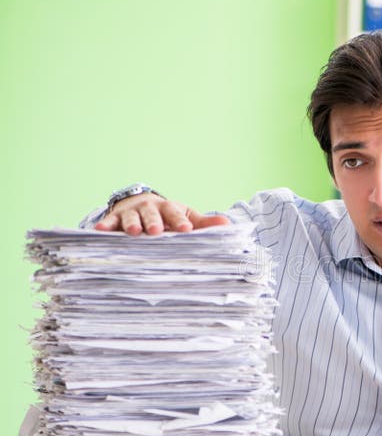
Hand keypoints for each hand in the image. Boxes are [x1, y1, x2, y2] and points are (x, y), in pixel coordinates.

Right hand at [94, 193, 229, 235]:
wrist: (140, 203)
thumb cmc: (167, 215)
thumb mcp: (185, 216)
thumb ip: (204, 223)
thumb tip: (227, 224)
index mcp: (168, 208)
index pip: (175, 214)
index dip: (180, 222)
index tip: (186, 230)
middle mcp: (149, 208)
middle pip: (152, 214)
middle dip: (154, 222)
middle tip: (157, 231)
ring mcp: (132, 212)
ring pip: (131, 217)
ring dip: (132, 224)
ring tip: (134, 232)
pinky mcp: (116, 218)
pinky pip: (110, 222)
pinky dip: (105, 226)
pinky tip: (100, 230)